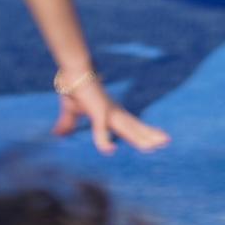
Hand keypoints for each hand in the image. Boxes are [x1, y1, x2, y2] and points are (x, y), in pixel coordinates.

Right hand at [52, 75, 169, 153]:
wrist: (71, 73)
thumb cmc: (73, 90)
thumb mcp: (70, 112)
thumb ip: (67, 124)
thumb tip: (57, 134)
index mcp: (111, 113)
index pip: (131, 126)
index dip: (144, 133)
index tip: (157, 140)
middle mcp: (114, 113)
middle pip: (135, 127)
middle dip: (150, 135)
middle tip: (167, 141)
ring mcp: (107, 112)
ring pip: (127, 129)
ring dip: (141, 138)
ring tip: (157, 145)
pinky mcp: (97, 111)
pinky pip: (101, 129)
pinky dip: (104, 140)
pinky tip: (110, 151)